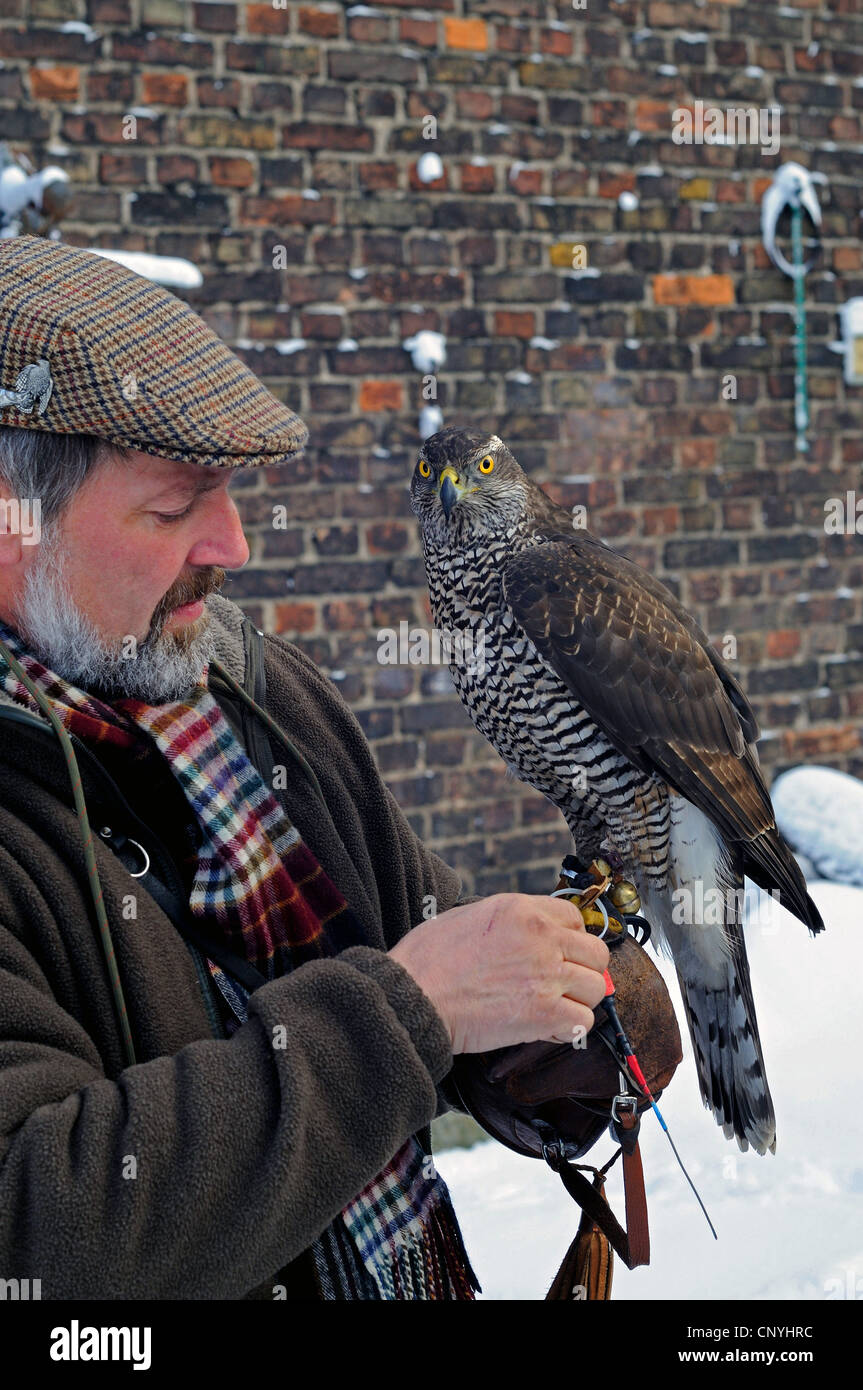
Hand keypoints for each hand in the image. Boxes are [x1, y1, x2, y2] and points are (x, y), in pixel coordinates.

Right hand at [388, 892, 609, 1054]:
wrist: (414, 995)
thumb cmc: (428, 960)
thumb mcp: (469, 915)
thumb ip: (507, 921)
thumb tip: (526, 933)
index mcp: (521, 910)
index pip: (575, 918)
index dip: (571, 940)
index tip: (561, 955)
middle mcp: (541, 938)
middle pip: (596, 953)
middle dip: (583, 970)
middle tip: (564, 984)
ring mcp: (546, 975)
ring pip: (597, 988)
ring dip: (579, 1000)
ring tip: (554, 1007)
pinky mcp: (543, 1013)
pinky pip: (583, 1021)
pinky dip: (569, 1029)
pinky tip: (548, 1028)